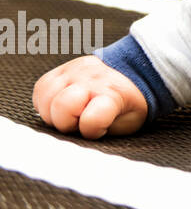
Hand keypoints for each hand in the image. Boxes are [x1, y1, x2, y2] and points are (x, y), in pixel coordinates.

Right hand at [33, 55, 148, 138]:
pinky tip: (61, 105)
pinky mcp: (62, 68)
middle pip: (61, 105)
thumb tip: (82, 139)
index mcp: (113, 94)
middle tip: (80, 121)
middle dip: (66, 122)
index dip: (91, 130)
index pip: (91, 118)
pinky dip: (46, 102)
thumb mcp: (129, 121)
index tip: (98, 129)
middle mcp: (91, 79)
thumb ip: (106, 131)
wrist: (133, 73)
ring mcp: (75, 71)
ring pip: (46, 97)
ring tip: (71, 113)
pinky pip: (40, 88)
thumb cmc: (127, 103)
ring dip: (54, 112)